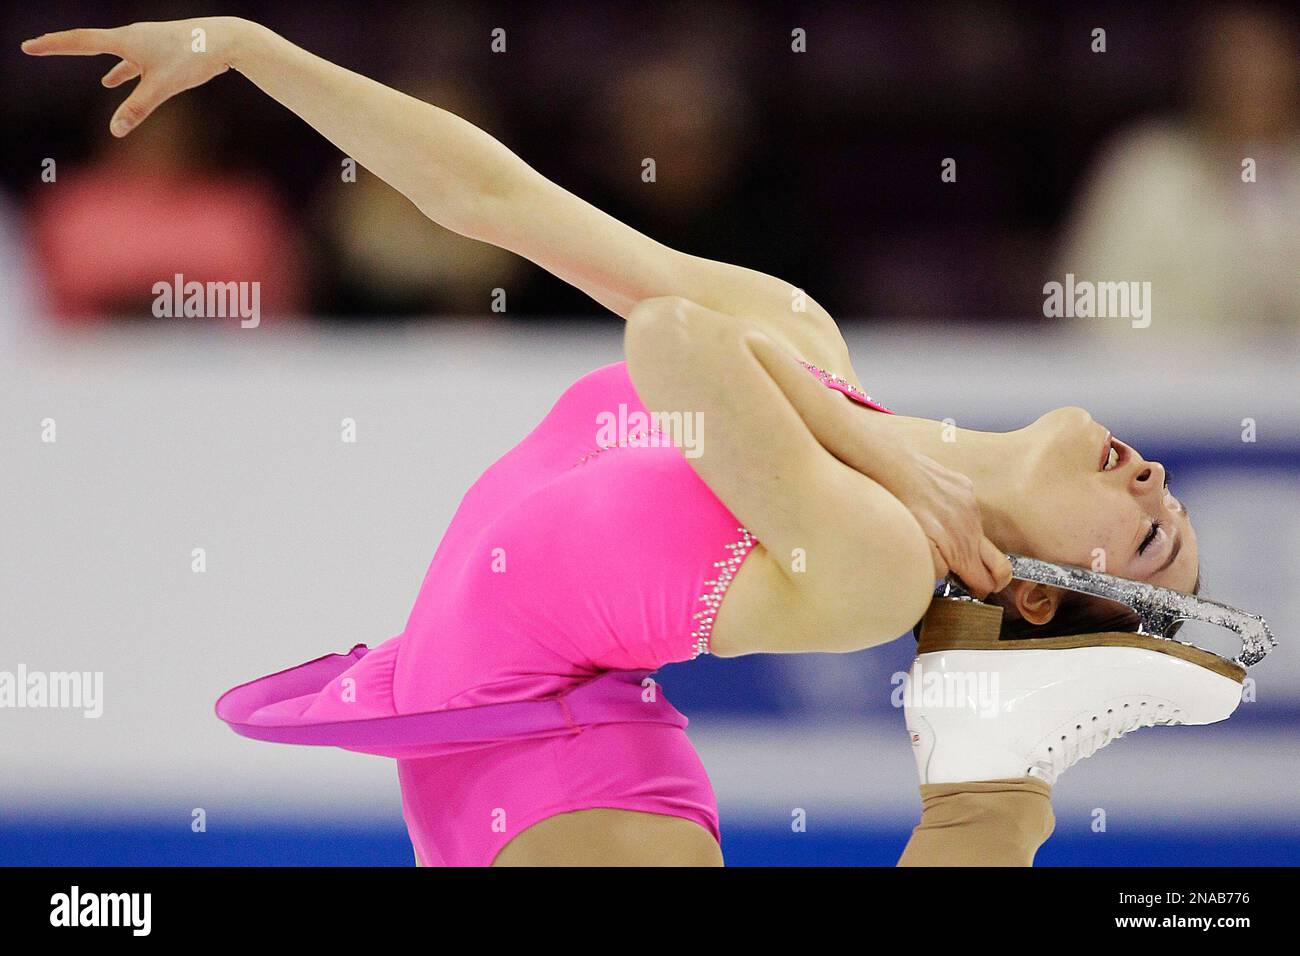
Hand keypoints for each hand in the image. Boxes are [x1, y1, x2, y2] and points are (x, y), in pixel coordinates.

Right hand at [22, 18, 246, 136]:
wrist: (224, 40)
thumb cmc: (192, 59)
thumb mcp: (162, 87)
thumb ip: (137, 108)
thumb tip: (114, 130)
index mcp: (125, 41)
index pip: (79, 42)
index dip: (52, 46)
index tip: (29, 47)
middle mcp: (131, 36)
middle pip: (88, 40)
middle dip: (62, 46)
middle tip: (36, 46)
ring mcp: (146, 42)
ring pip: (111, 52)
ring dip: (88, 59)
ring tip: (63, 60)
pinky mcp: (160, 50)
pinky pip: (130, 60)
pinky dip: (119, 70)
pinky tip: (111, 81)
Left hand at [874, 448, 1012, 598]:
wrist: (897, 470)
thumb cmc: (901, 509)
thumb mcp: (915, 548)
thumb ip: (934, 567)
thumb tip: (945, 574)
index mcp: (961, 549)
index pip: (985, 580)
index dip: (981, 590)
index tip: (975, 593)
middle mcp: (972, 529)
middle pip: (1000, 564)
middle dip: (997, 578)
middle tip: (985, 583)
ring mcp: (971, 507)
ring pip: (979, 533)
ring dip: (969, 542)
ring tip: (944, 539)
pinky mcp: (965, 488)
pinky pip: (968, 508)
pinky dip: (958, 516)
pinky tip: (938, 513)